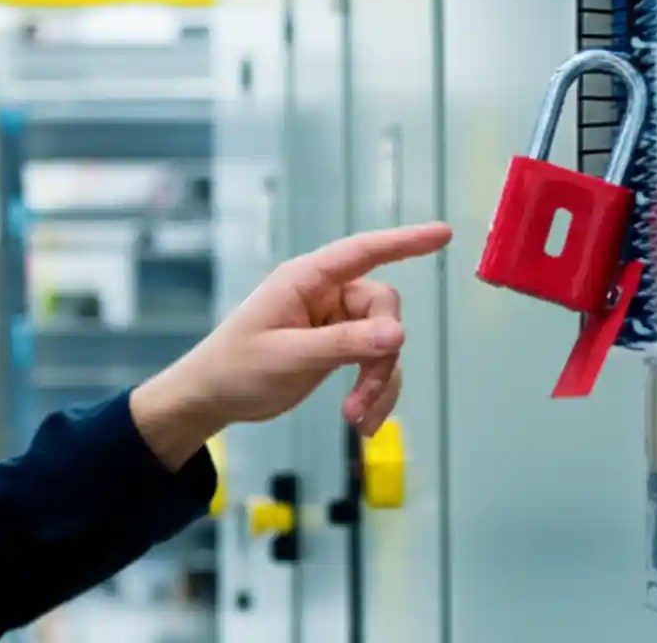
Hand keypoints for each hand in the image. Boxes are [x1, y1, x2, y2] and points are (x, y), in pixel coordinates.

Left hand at [131, 222, 451, 468]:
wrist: (213, 398)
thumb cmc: (237, 367)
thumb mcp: (290, 357)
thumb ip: (344, 344)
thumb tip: (399, 336)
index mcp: (306, 280)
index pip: (364, 251)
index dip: (405, 240)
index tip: (444, 234)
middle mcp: (325, 294)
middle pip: (383, 309)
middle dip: (382, 354)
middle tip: (363, 398)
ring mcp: (334, 322)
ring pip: (385, 343)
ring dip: (379, 383)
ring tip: (357, 420)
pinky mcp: (339, 349)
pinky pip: (375, 364)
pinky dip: (375, 393)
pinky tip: (362, 423)